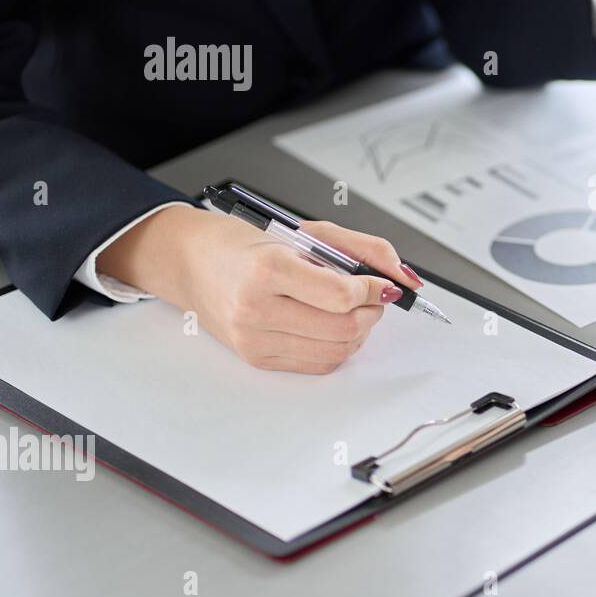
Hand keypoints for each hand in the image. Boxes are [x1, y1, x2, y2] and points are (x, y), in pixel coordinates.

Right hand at [96, 205, 424, 373]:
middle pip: (343, 329)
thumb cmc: (246, 244)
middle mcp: (256, 309)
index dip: (373, 290)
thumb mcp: (307, 232)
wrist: (191, 262)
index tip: (381, 283)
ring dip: (359, 331)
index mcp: (267, 270)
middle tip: (372, 296)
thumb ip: (363, 250)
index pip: (340, 295)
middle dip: (372, 312)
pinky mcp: (257, 359)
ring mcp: (254, 339)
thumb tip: (404, 277)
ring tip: (351, 309)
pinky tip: (330, 325)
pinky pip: (318, 364)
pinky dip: (337, 347)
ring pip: (336, 351)